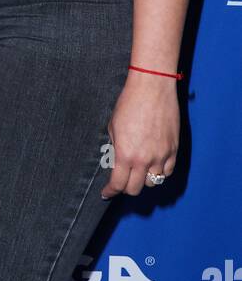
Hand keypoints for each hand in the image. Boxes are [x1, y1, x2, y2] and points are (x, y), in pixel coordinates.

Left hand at [101, 74, 178, 198]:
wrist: (152, 88)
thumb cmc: (129, 103)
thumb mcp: (113, 126)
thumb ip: (115, 147)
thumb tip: (116, 161)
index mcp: (126, 154)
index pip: (118, 184)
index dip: (111, 191)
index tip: (107, 193)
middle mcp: (144, 159)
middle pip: (135, 188)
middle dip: (126, 187)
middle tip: (121, 181)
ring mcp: (161, 156)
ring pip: (153, 183)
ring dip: (143, 180)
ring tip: (138, 171)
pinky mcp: (173, 150)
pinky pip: (167, 172)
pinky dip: (159, 173)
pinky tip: (153, 166)